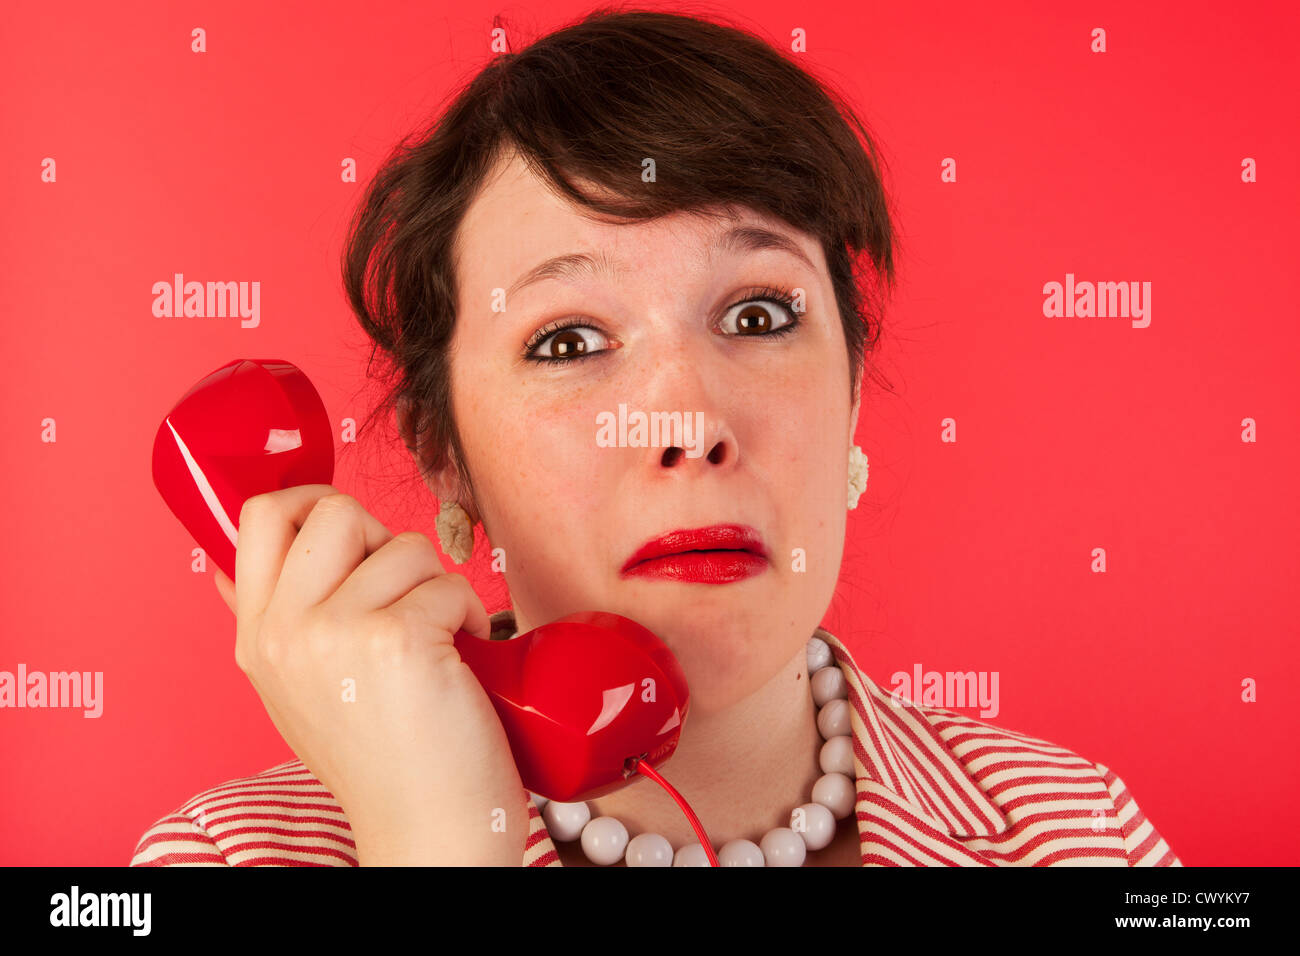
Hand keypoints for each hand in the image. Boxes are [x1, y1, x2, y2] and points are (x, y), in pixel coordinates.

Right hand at [213, 485, 528, 864]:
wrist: (426, 829)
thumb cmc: (380, 760)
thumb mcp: (294, 690)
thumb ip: (271, 624)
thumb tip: (225, 565)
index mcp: (256, 639)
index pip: (259, 517)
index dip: (313, 503)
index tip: (355, 537)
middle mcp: (283, 633)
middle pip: (333, 509)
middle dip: (386, 539)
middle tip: (404, 594)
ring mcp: (333, 634)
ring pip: (404, 545)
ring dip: (436, 586)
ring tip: (436, 642)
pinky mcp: (394, 641)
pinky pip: (448, 583)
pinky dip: (469, 616)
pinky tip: (460, 662)